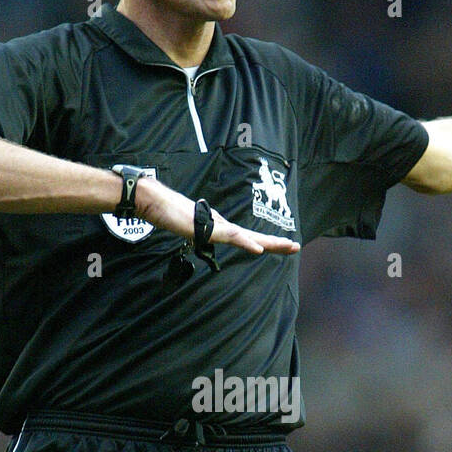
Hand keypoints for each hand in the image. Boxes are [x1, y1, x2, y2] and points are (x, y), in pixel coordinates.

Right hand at [135, 178, 299, 255]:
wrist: (155, 200)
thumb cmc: (169, 212)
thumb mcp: (189, 229)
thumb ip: (200, 233)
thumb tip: (203, 238)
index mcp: (219, 227)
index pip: (246, 237)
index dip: (264, 242)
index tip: (281, 247)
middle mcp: (222, 225)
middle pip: (254, 236)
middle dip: (276, 242)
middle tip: (296, 247)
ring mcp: (216, 226)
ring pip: (248, 236)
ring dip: (269, 242)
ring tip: (288, 246)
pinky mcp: (208, 228)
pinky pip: (230, 237)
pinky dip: (245, 243)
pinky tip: (258, 250)